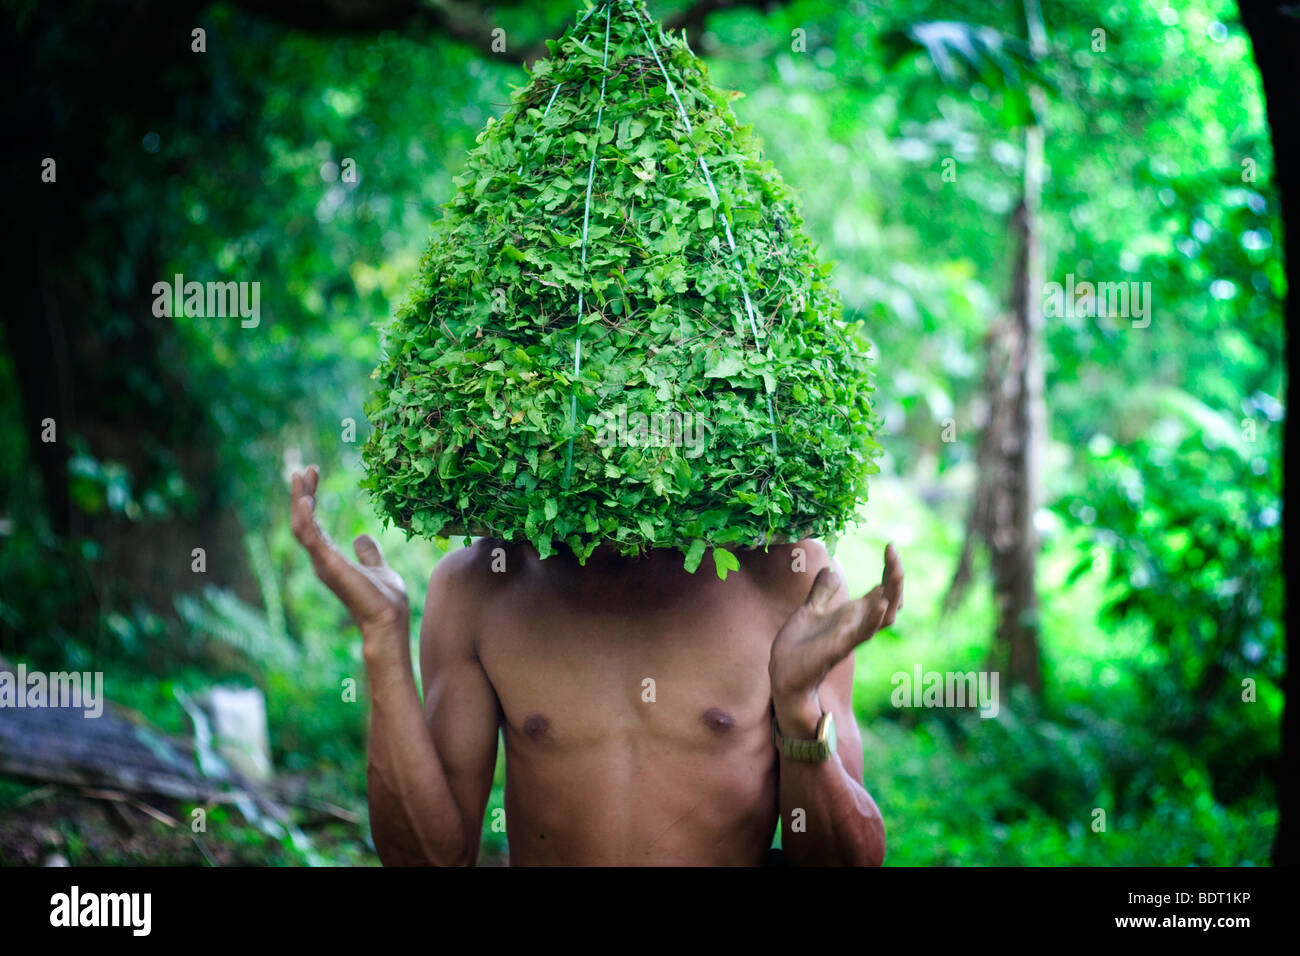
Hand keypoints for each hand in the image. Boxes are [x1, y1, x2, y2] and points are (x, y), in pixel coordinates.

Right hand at [290, 465, 408, 650]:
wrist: (389, 621)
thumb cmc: (385, 600)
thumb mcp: (378, 567)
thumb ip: (368, 553)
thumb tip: (361, 537)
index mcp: (332, 559)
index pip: (314, 524)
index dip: (311, 498)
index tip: (313, 474)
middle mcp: (322, 560)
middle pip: (302, 522)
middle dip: (301, 494)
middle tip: (304, 469)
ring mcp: (323, 563)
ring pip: (301, 527)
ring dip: (299, 500)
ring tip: (301, 476)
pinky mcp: (330, 566)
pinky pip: (311, 538)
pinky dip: (306, 518)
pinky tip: (306, 499)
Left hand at [769, 544, 903, 736]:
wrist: (784, 674)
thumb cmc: (799, 647)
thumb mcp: (810, 609)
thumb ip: (822, 591)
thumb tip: (831, 568)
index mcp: (853, 614)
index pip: (882, 590)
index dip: (890, 570)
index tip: (891, 547)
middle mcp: (858, 625)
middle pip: (890, 600)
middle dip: (895, 577)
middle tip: (895, 554)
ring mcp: (851, 636)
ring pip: (883, 617)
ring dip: (892, 594)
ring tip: (896, 571)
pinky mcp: (839, 648)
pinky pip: (862, 633)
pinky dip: (873, 619)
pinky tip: (879, 604)